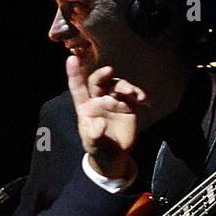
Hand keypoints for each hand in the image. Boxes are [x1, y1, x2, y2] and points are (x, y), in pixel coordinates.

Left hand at [66, 55, 146, 176]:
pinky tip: (143, 100)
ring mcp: (114, 101)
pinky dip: (138, 94)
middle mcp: (98, 100)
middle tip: (109, 71)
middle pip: (99, 82)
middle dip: (102, 74)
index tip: (72, 59)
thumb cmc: (99, 148)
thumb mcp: (93, 145)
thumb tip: (99, 124)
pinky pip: (133, 95)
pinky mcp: (128, 105)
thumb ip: (94, 135)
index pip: (78, 88)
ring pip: (117, 85)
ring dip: (124, 85)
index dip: (75, 73)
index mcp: (85, 107)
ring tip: (131, 94)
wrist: (115, 156)